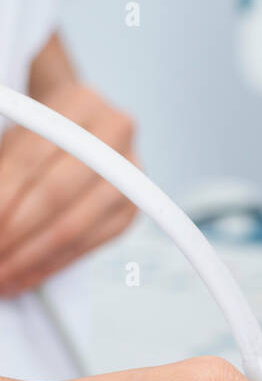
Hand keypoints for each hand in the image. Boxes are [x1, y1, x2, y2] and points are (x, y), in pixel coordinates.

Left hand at [0, 81, 137, 295]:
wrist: (83, 129)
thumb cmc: (44, 133)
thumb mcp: (17, 136)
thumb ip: (4, 171)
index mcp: (80, 103)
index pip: (32, 158)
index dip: (3, 196)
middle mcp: (114, 136)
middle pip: (56, 194)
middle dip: (16, 232)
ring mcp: (130, 177)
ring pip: (73, 227)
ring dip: (30, 258)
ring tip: (4, 275)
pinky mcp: (130, 212)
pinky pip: (86, 247)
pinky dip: (50, 266)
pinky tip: (24, 277)